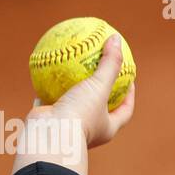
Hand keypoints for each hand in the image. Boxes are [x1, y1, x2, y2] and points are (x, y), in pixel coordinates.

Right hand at [29, 34, 135, 149]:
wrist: (48, 135)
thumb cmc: (79, 115)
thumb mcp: (99, 86)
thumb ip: (109, 64)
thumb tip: (116, 39)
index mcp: (107, 128)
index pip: (125, 111)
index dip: (129, 96)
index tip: (130, 80)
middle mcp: (89, 129)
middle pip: (100, 108)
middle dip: (101, 93)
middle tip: (100, 72)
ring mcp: (68, 125)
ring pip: (73, 104)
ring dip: (72, 88)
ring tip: (72, 69)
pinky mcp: (50, 119)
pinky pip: (48, 99)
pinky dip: (46, 87)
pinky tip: (44, 70)